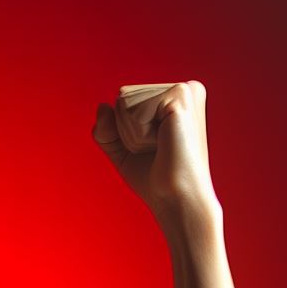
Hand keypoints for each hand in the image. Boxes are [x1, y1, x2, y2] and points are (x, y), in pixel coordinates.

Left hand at [92, 81, 218, 225]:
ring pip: (125, 102)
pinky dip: (137, 133)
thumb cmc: (155, 180)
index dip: (125, 131)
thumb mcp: (123, 151)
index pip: (125, 101)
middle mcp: (184, 88)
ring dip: (132, 133)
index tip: (152, 149)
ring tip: (159, 147)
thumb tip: (101, 106)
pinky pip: (133, 110)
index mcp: (175, 99)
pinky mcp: (180, 96)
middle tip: (155, 150)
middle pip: (123, 98)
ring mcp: (184, 89)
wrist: (176, 199)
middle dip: (126, 131)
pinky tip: (161, 143)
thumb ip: (106, 130)